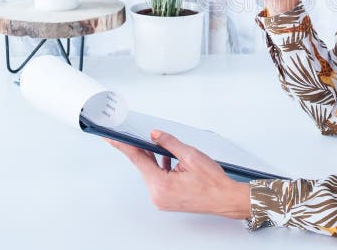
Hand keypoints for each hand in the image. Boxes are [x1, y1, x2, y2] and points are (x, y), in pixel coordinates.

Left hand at [104, 130, 250, 218]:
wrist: (225, 198)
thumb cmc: (212, 182)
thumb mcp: (191, 155)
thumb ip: (169, 143)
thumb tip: (155, 135)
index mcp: (161, 185)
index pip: (138, 159)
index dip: (124, 145)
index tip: (111, 138)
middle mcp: (158, 195)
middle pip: (144, 166)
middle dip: (143, 150)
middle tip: (135, 135)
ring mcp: (161, 200)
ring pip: (152, 173)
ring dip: (155, 160)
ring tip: (161, 147)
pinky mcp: (167, 200)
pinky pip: (159, 180)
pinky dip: (162, 169)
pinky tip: (168, 159)